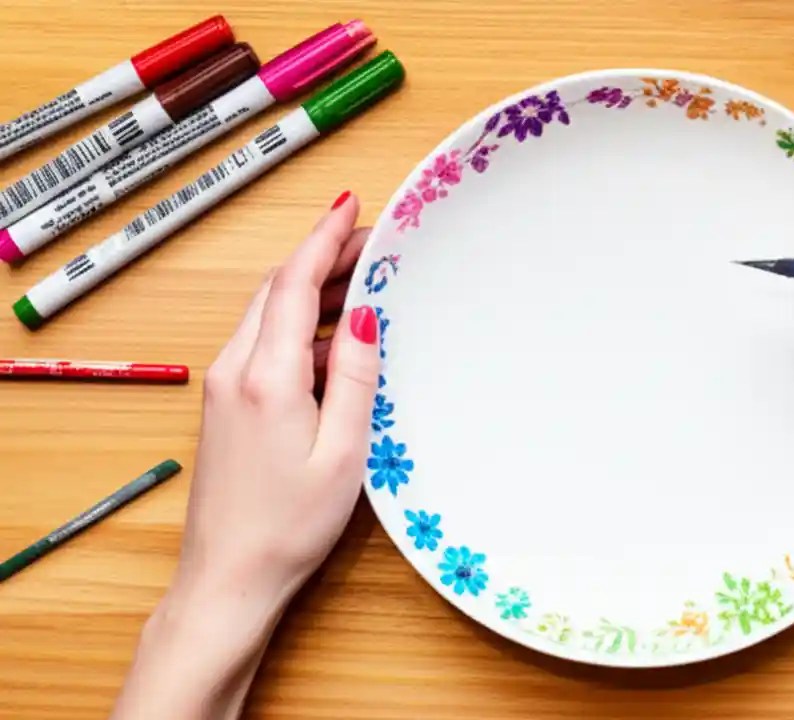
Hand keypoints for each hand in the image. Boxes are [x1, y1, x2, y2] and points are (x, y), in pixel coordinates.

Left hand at [173, 192, 379, 616]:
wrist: (228, 577)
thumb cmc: (288, 526)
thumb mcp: (343, 451)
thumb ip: (353, 377)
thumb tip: (363, 317)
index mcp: (265, 376)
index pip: (292, 283)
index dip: (323, 237)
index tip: (350, 204)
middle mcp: (235, 371)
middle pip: (276, 290)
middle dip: (321, 257)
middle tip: (370, 242)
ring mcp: (224, 388)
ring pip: (268, 316)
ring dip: (310, 292)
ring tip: (361, 285)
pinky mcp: (226, 407)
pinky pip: (263, 346)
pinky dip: (298, 328)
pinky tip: (333, 345)